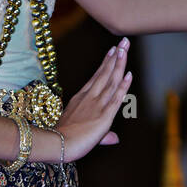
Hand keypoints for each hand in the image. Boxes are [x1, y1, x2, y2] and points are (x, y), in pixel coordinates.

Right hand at [59, 36, 132, 161]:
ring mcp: (97, 105)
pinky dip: (123, 85)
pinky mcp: (104, 116)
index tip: (112, 51)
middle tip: (123, 42)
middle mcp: (90, 98)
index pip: (96, 78)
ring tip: (125, 48)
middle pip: (105, 74)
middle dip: (115, 57)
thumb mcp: (80, 133)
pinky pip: (116, 97)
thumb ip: (102, 136)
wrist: (57, 145)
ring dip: (119, 64)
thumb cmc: (63, 141)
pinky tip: (129, 74)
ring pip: (111, 81)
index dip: (106, 64)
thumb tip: (115, 139)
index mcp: (81, 99)